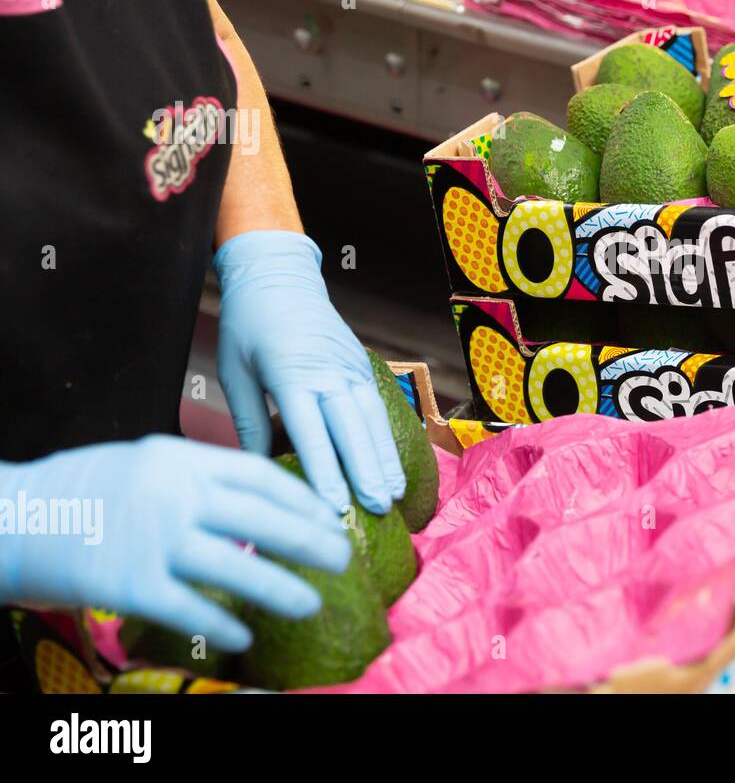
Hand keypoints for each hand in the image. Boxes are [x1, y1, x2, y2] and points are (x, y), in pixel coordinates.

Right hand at [0, 436, 350, 650]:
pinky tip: (245, 634)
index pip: (259, 475)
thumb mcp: (144, 463)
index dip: (301, 498)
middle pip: (260, 519)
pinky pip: (190, 606)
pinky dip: (222, 622)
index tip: (330, 516)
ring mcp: (151, 538)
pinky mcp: (128, 583)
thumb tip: (254, 505)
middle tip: (342, 558)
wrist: (9, 516)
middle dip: (309, 540)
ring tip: (311, 602)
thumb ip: (195, 478)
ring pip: (235, 566)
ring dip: (279, 588)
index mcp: (179, 458)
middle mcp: (172, 494)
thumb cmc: (82, 490)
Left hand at [214, 230, 403, 513]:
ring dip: (384, 459)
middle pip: (351, 429)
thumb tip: (254, 470)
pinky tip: (391, 464)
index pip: (311, 431)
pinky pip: (377, 407)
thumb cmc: (248, 325)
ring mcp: (350, 367)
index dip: (324, 470)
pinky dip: (385, 438)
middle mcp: (328, 371)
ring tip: (394, 495)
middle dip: (366, 472)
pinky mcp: (360, 365)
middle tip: (377, 508)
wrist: (279, 275)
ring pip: (372, 419)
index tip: (333, 505)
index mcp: (290, 373)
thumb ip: (248, 422)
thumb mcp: (234, 372)